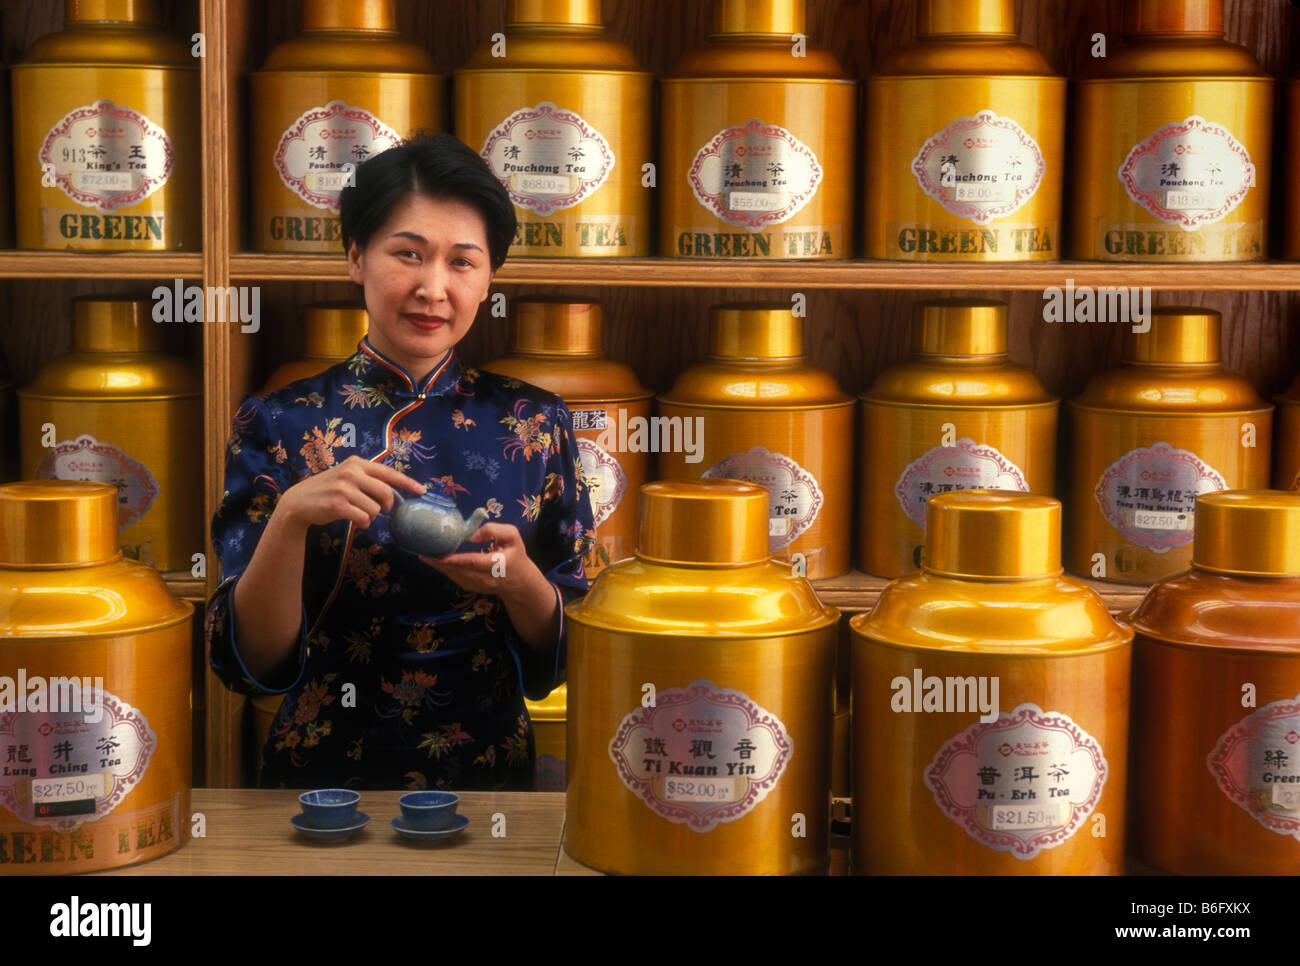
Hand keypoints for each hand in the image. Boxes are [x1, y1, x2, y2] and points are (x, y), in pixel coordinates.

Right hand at [276, 455, 424, 531]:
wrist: (299, 501)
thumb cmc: (328, 489)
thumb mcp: (347, 476)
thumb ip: (368, 478)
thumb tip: (395, 492)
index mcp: (356, 463)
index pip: (389, 472)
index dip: (408, 482)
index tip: (422, 491)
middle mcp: (351, 472)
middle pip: (386, 492)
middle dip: (388, 505)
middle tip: (382, 509)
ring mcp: (344, 488)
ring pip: (375, 508)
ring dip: (371, 516)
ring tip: (359, 514)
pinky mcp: (338, 504)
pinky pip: (364, 518)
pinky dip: (363, 523)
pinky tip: (355, 521)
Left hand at [419, 523, 542, 600]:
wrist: (519, 582)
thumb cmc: (515, 555)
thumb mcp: (513, 537)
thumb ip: (494, 531)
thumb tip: (471, 536)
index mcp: (497, 565)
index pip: (474, 563)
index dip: (457, 560)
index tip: (441, 555)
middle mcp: (485, 579)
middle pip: (458, 571)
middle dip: (439, 562)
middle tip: (422, 551)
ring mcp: (477, 586)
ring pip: (454, 575)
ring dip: (438, 565)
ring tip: (424, 554)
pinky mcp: (470, 587)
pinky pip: (454, 577)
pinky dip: (443, 568)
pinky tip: (434, 559)